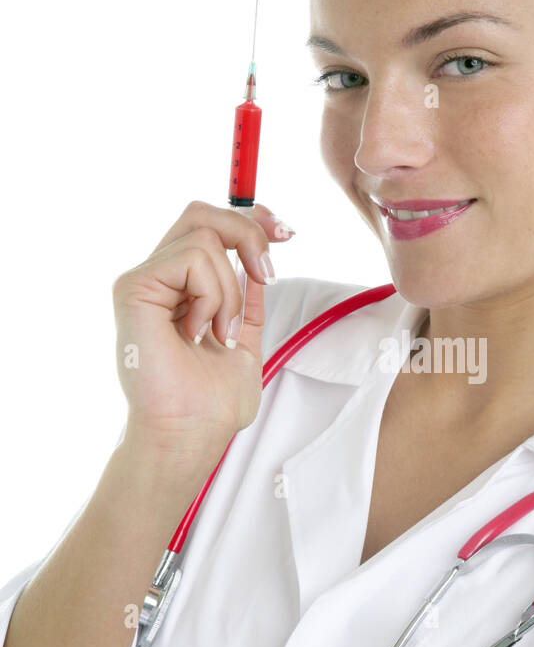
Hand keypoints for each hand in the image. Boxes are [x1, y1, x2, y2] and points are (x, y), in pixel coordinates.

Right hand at [112, 200, 294, 468]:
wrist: (190, 433)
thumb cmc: (211, 402)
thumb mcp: (244, 337)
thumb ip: (246, 298)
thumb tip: (257, 261)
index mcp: (180, 288)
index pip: (208, 225)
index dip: (249, 218)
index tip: (286, 233)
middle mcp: (158, 279)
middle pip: (202, 213)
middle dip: (248, 232)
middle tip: (267, 273)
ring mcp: (143, 281)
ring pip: (205, 238)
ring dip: (230, 290)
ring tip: (221, 333)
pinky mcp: (133, 288)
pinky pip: (193, 259)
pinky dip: (213, 296)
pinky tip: (200, 332)